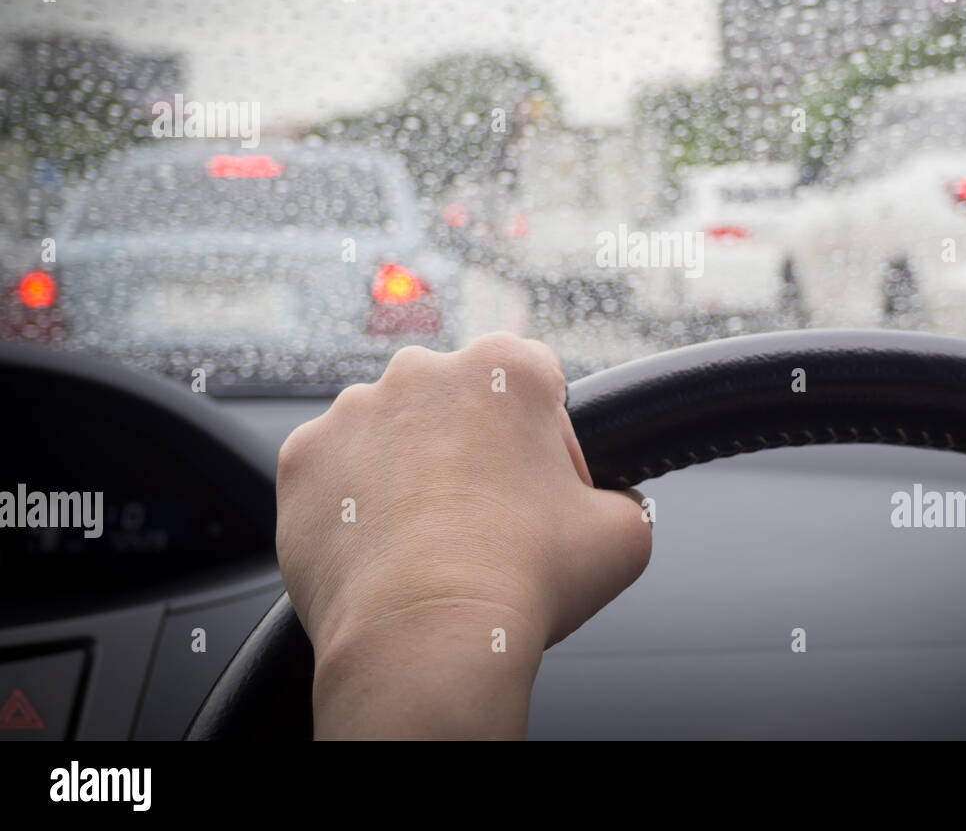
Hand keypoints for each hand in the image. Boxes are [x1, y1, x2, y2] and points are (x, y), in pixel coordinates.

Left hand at [274, 333, 652, 738]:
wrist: (425, 637)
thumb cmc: (524, 580)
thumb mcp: (623, 535)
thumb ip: (621, 497)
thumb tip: (611, 505)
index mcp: (508, 368)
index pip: (540, 381)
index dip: (551, 439)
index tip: (545, 487)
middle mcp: (425, 371)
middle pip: (461, 401)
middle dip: (474, 448)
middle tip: (487, 517)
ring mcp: (355, 410)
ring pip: (393, 431)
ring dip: (410, 468)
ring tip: (429, 539)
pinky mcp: (304, 456)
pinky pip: (336, 470)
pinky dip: (354, 500)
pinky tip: (382, 544)